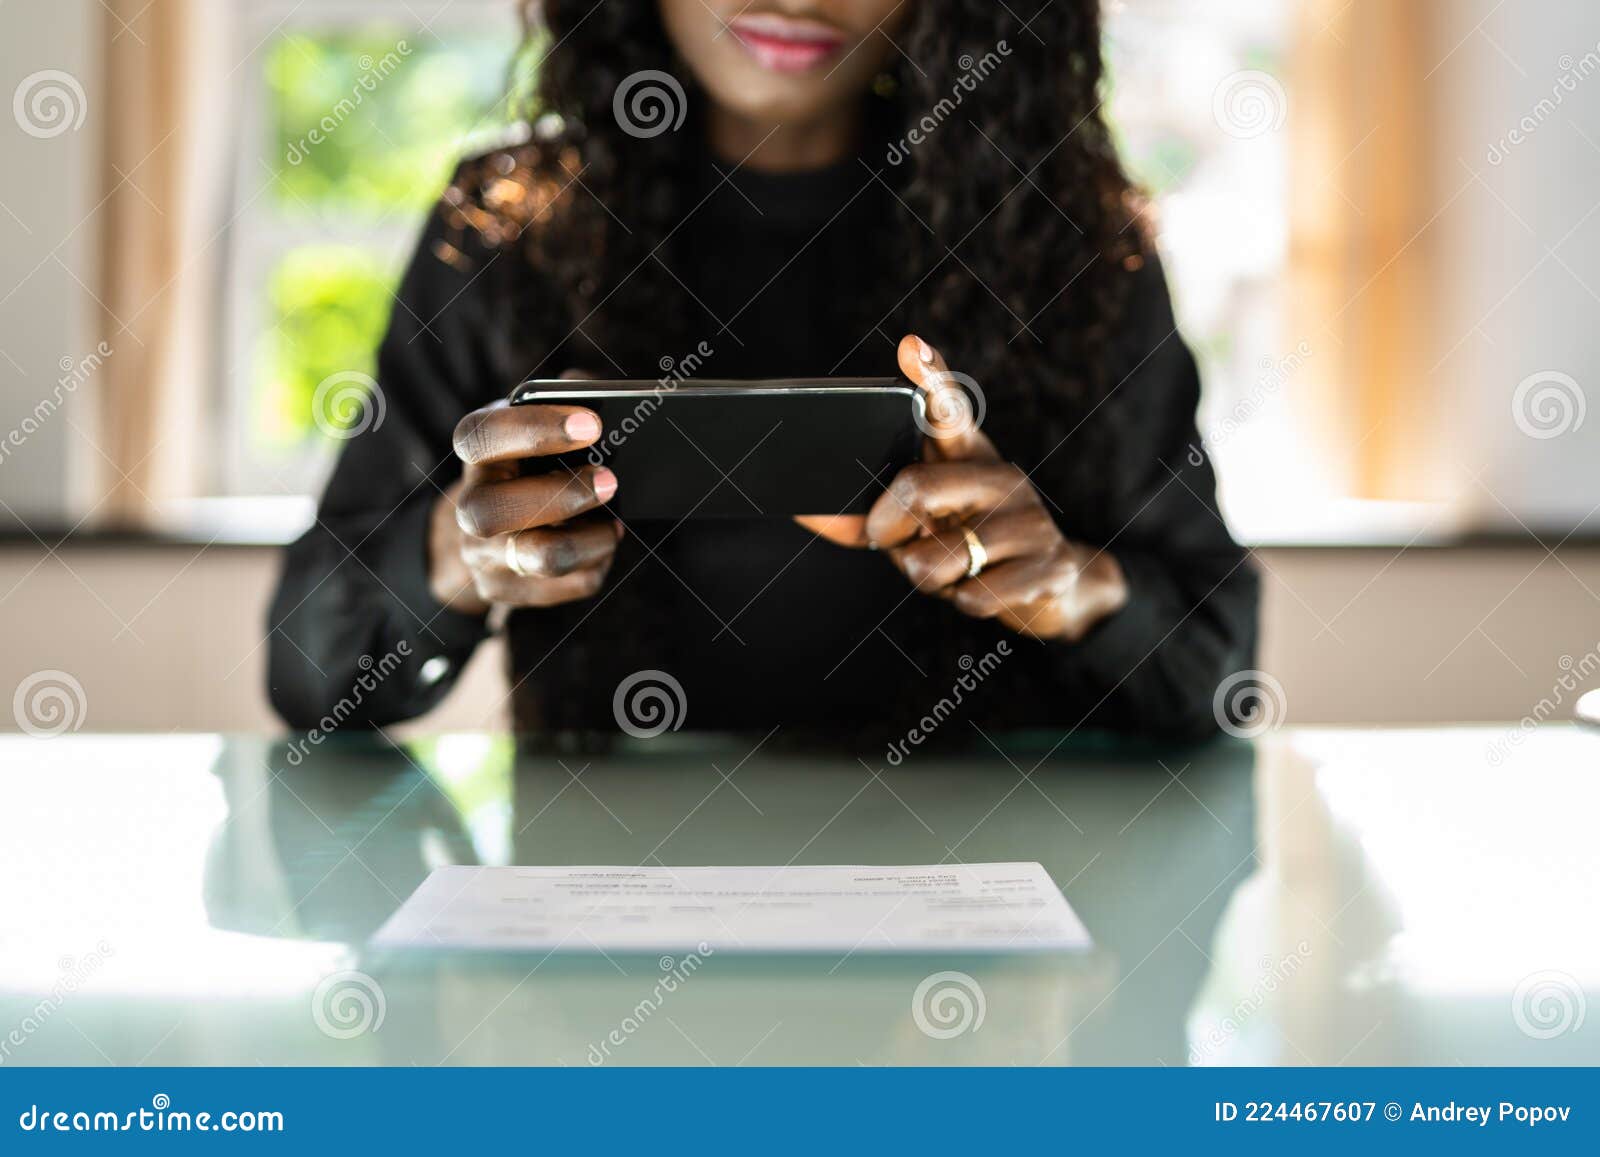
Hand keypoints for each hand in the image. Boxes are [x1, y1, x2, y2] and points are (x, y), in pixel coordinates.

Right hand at [429, 378, 620, 615]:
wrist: (502, 526)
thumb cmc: (537, 462)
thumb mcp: (546, 424)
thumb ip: (570, 397)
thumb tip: (593, 389)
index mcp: (477, 453)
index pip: (482, 436)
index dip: (535, 429)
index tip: (593, 425)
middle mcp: (469, 505)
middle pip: (492, 511)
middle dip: (561, 495)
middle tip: (611, 480)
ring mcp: (484, 555)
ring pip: (537, 558)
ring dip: (588, 539)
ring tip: (615, 522)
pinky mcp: (506, 589)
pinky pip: (565, 585)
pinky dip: (595, 563)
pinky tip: (603, 541)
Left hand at [860, 335, 1128, 642]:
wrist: (1050, 588)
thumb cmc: (966, 543)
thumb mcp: (918, 526)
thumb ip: (866, 517)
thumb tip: (804, 511)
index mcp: (967, 455)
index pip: (947, 409)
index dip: (929, 378)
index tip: (910, 347)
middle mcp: (1002, 476)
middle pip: (917, 489)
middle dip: (887, 528)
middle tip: (889, 539)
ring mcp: (1029, 520)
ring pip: (936, 559)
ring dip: (926, 579)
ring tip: (950, 571)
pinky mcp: (1048, 567)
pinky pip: (972, 596)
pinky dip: (962, 602)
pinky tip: (984, 589)